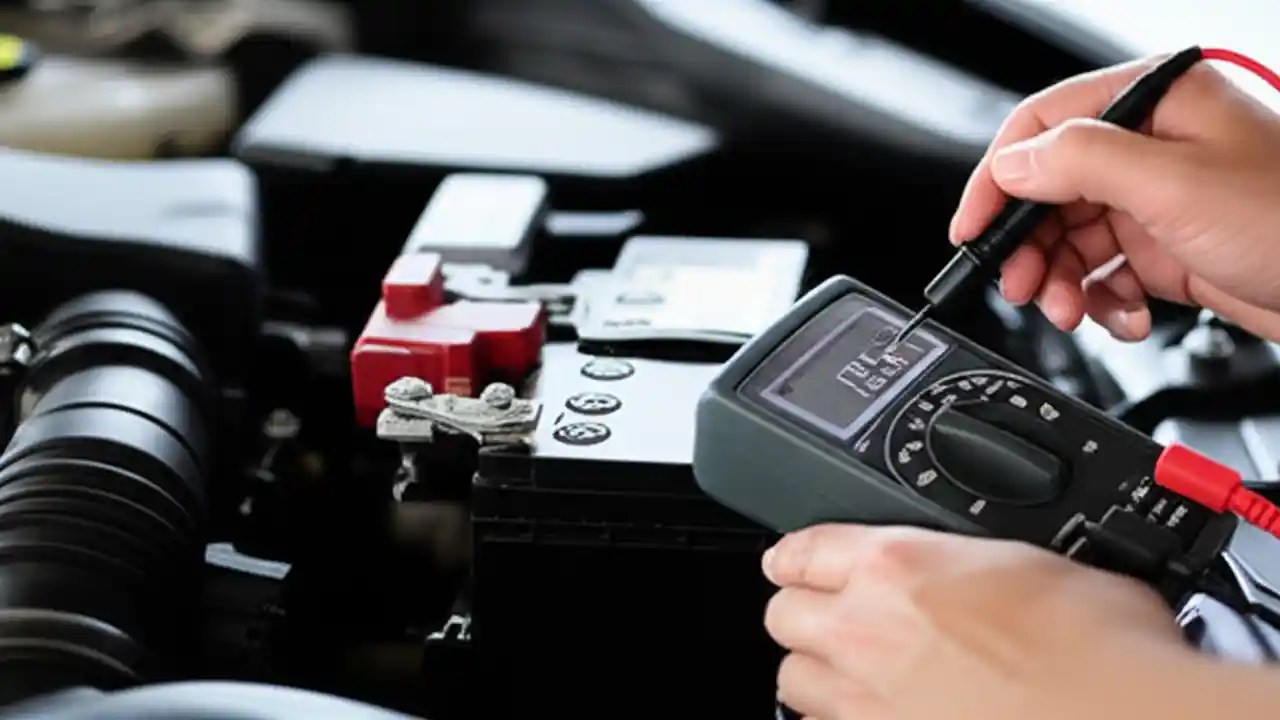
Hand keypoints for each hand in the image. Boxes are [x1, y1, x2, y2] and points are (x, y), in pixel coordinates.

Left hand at [762, 524, 1201, 719]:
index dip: (797, 558)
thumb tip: (986, 574)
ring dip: (817, 676)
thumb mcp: (1034, 563)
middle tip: (834, 623)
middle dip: (804, 616)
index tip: (794, 566)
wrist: (1126, 715)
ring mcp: (865, 701)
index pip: (802, 550)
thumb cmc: (1102, 647)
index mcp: (896, 565)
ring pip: (793, 682)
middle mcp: (864, 630)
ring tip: (852, 679)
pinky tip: (877, 718)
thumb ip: (974, 566)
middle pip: (782, 616)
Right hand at [951, 55, 1279, 340]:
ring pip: (1070, 237)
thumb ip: (1079, 162)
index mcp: (1153, 101)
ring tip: (1073, 310)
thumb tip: (1010, 164)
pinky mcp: (1167, 247)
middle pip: (1048, 190)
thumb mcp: (1172, 183)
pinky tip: (1121, 316)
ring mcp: (1157, 198)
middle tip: (1022, 285)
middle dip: (1030, 245)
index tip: (971, 228)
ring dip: (1062, 281)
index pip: (1042, 126)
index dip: (997, 179)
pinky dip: (1100, 299)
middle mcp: (1150, 144)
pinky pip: (1103, 271)